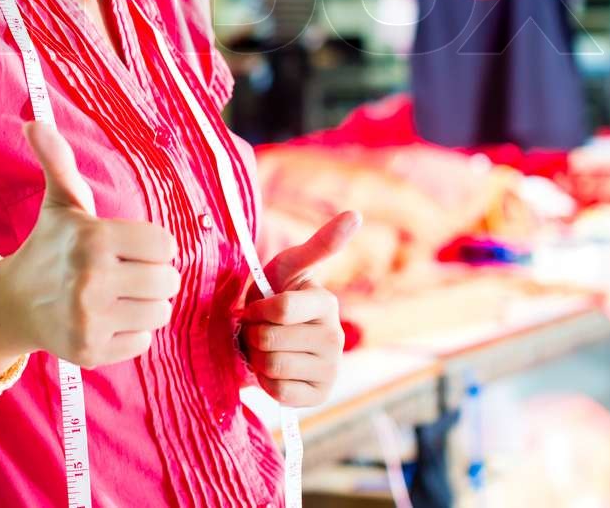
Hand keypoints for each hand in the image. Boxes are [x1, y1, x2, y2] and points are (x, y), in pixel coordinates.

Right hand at [0, 122, 180, 370]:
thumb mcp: (59, 204)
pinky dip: (131, 333)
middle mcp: (92, 280)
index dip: (152, 246)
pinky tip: (107, 320)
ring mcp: (90, 320)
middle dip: (152, 277)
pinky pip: (143, 343)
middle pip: (168, 281)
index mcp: (93, 238)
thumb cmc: (49, 247)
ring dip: (145, 304)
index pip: (165, 245)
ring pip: (160, 313)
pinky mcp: (91, 352)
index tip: (130, 248)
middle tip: (126, 274)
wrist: (12, 304)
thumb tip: (33, 121)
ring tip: (118, 296)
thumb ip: (57, 161)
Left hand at [239, 211, 359, 407]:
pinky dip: (266, 382)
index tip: (253, 307)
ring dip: (257, 358)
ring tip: (265, 347)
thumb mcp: (287, 267)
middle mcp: (336, 337)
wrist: (264, 336)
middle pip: (271, 340)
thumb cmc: (273, 294)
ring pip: (273, 366)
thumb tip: (356, 214)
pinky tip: (274, 370)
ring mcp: (331, 368)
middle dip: (253, 335)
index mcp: (326, 303)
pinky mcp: (320, 394)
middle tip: (259, 330)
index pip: (281, 309)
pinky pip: (279, 392)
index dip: (255, 310)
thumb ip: (319, 244)